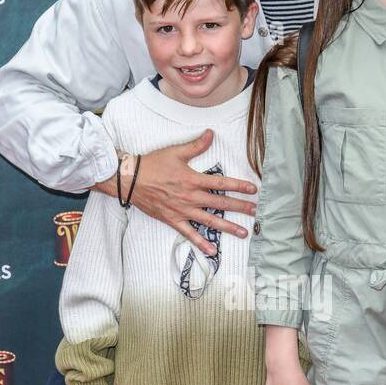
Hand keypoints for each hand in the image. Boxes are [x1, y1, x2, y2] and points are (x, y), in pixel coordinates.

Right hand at [93, 131, 256, 256]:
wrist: (130, 179)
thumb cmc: (152, 164)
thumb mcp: (175, 152)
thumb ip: (196, 145)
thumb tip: (211, 134)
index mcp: (193, 179)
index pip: (222, 183)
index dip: (239, 186)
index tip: (253, 190)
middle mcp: (190, 197)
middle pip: (220, 203)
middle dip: (240, 207)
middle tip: (255, 211)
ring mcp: (182, 210)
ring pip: (210, 220)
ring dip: (228, 227)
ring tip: (243, 232)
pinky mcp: (173, 220)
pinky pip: (189, 234)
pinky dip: (201, 243)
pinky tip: (212, 251)